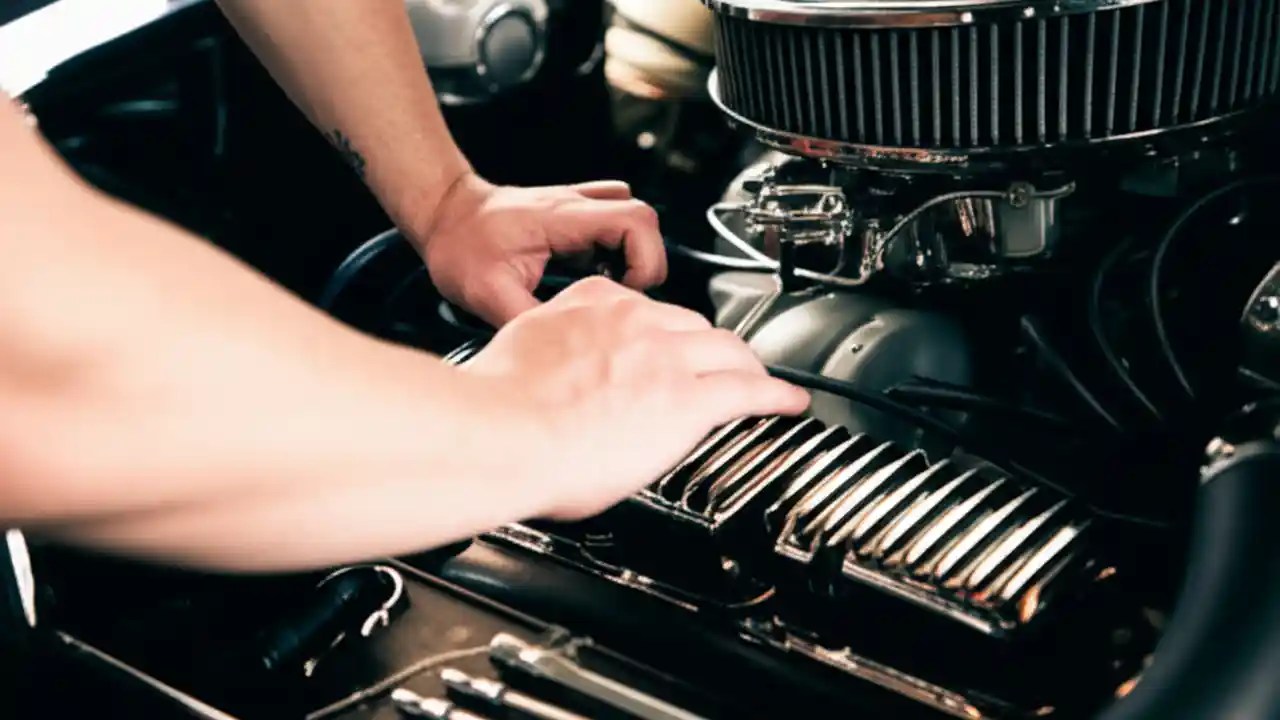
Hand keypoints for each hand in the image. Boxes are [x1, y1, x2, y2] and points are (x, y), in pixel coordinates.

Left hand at [409, 173, 666, 326]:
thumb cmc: (459, 246)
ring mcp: (575, 206)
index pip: (635, 221)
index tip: (623, 292)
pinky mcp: (573, 216)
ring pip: (633, 218)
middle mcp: (575, 205)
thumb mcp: (486, 293)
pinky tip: (592, 275)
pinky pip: (614, 222)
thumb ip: (529, 319)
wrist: (442, 215)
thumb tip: (560, 349)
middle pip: (644, 219)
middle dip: (644, 262)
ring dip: (631, 254)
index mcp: (562, 218)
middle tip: (617, 294)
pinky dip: (616, 249)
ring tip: (604, 286)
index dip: (645, 261)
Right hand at [462, 277, 809, 520]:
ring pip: (726, 351)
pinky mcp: (688, 400)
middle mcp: (634, 322)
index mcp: (590, 305)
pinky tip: (788, 403)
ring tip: (758, 379)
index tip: (663, 344)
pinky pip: (748, 391)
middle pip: (692, 325)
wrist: (501, 433)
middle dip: (708, 346)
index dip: (662, 331)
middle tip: (716, 365)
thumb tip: (552, 370)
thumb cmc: (497, 408)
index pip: (643, 309)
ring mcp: (665, 358)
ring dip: (745, 365)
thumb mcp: (518, 349)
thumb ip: (548, 349)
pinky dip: (776, 395)